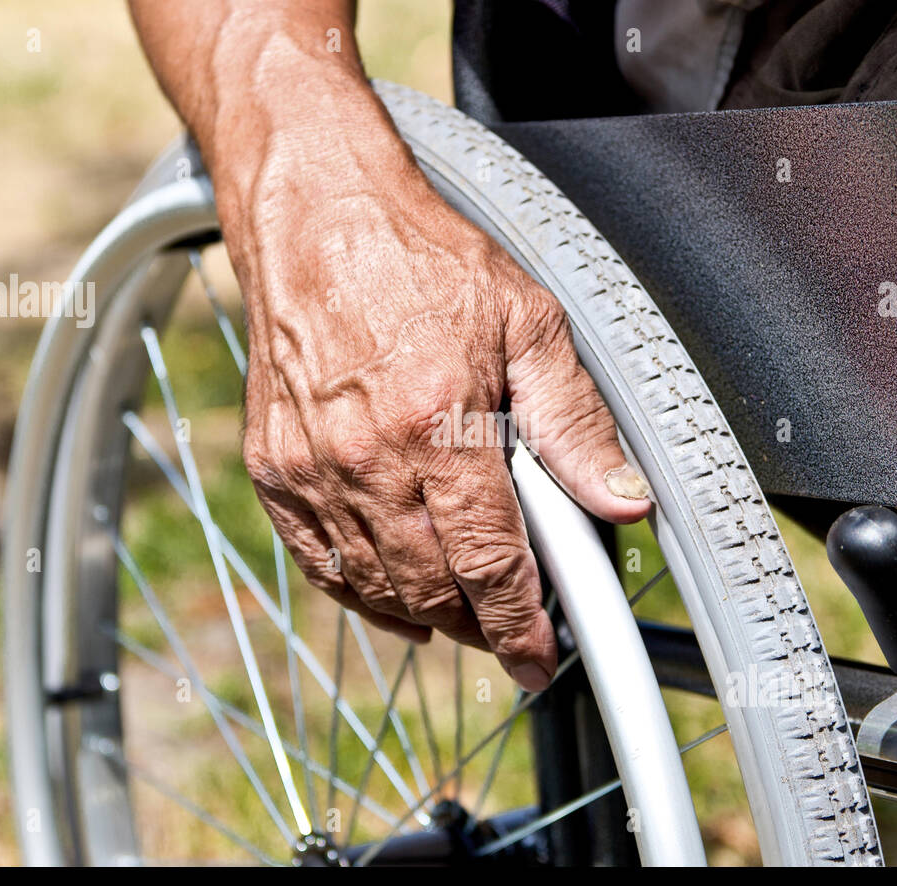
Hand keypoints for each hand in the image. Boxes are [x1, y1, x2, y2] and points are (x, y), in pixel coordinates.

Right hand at [206, 58, 650, 691]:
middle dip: (478, 626)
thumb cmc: (420, 259)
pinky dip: (361, 593)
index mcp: (437, 423)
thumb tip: (621, 499)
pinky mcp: (275, 468)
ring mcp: (311, 469)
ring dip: (425, 614)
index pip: (489, 563)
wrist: (317, 217)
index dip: (519, 625)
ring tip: (462, 613)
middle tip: (510, 630)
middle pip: (430, 588)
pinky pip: (319, 564)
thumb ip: (575, 421)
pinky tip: (393, 594)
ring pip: (374, 587)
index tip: (537, 658)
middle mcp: (367, 458)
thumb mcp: (528, 323)